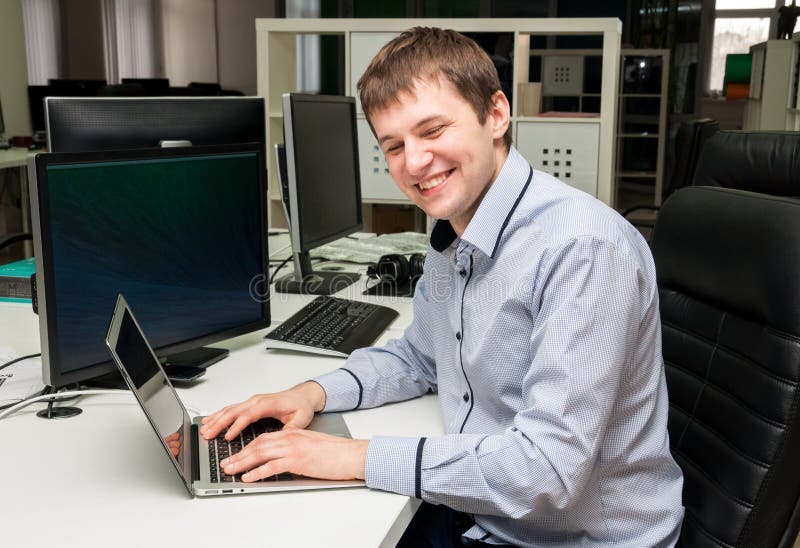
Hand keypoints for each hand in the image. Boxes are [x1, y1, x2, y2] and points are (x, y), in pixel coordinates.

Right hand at [199, 381, 325, 440]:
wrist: (303, 396)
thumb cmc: (301, 406)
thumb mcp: (301, 419)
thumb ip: (291, 429)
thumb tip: (283, 438)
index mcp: (268, 404)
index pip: (248, 415)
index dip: (237, 426)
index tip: (227, 437)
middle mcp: (258, 401)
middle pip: (234, 411)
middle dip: (219, 423)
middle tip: (208, 434)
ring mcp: (253, 401)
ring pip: (230, 409)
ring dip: (216, 419)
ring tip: (204, 429)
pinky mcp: (250, 404)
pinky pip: (232, 408)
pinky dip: (219, 414)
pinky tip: (210, 420)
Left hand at [220, 429, 368, 481]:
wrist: (351, 454)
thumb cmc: (335, 452)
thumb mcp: (311, 444)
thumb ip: (294, 448)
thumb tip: (280, 459)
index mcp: (293, 432)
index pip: (263, 438)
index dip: (247, 447)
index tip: (236, 454)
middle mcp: (291, 438)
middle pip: (257, 445)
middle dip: (239, 455)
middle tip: (226, 463)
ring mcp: (293, 448)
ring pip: (260, 453)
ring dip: (242, 462)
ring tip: (230, 470)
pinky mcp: (297, 460)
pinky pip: (271, 466)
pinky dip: (257, 472)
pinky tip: (248, 477)